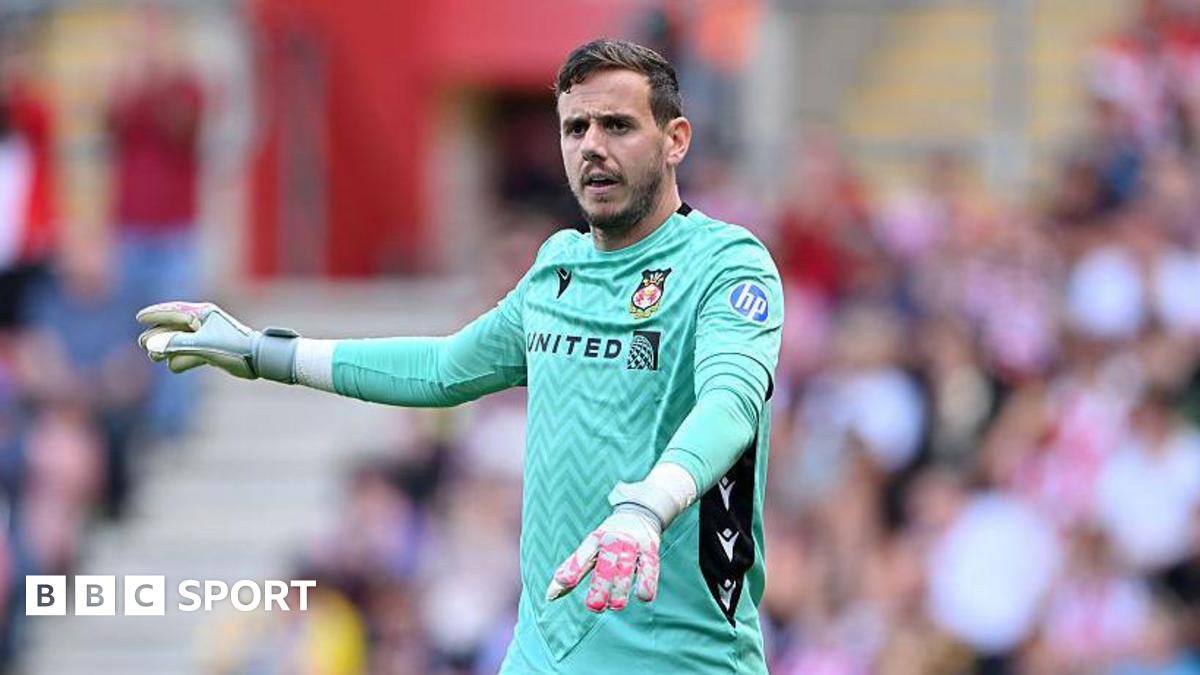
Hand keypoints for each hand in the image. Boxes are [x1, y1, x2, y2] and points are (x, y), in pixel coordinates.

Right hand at [136, 301, 298, 382]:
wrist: (258, 359)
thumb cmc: (233, 347)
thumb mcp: (202, 345)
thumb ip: (176, 344)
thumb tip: (151, 344)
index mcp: (203, 314)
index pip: (174, 312)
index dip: (155, 315)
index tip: (139, 317)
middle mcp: (204, 323)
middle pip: (175, 327)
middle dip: (158, 336)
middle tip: (143, 344)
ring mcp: (208, 336)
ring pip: (182, 341)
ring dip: (168, 349)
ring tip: (154, 357)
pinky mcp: (214, 350)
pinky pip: (192, 353)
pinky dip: (183, 359)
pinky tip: (174, 367)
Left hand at [545, 504, 660, 611]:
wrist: (639, 514)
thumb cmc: (608, 540)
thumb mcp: (589, 550)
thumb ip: (571, 572)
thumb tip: (549, 597)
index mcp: (594, 540)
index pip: (582, 555)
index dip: (573, 569)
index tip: (563, 581)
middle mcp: (613, 541)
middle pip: (605, 567)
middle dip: (599, 589)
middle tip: (594, 607)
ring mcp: (632, 545)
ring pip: (625, 571)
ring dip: (620, 592)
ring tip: (615, 605)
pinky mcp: (650, 551)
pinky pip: (649, 570)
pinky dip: (645, 586)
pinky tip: (641, 596)